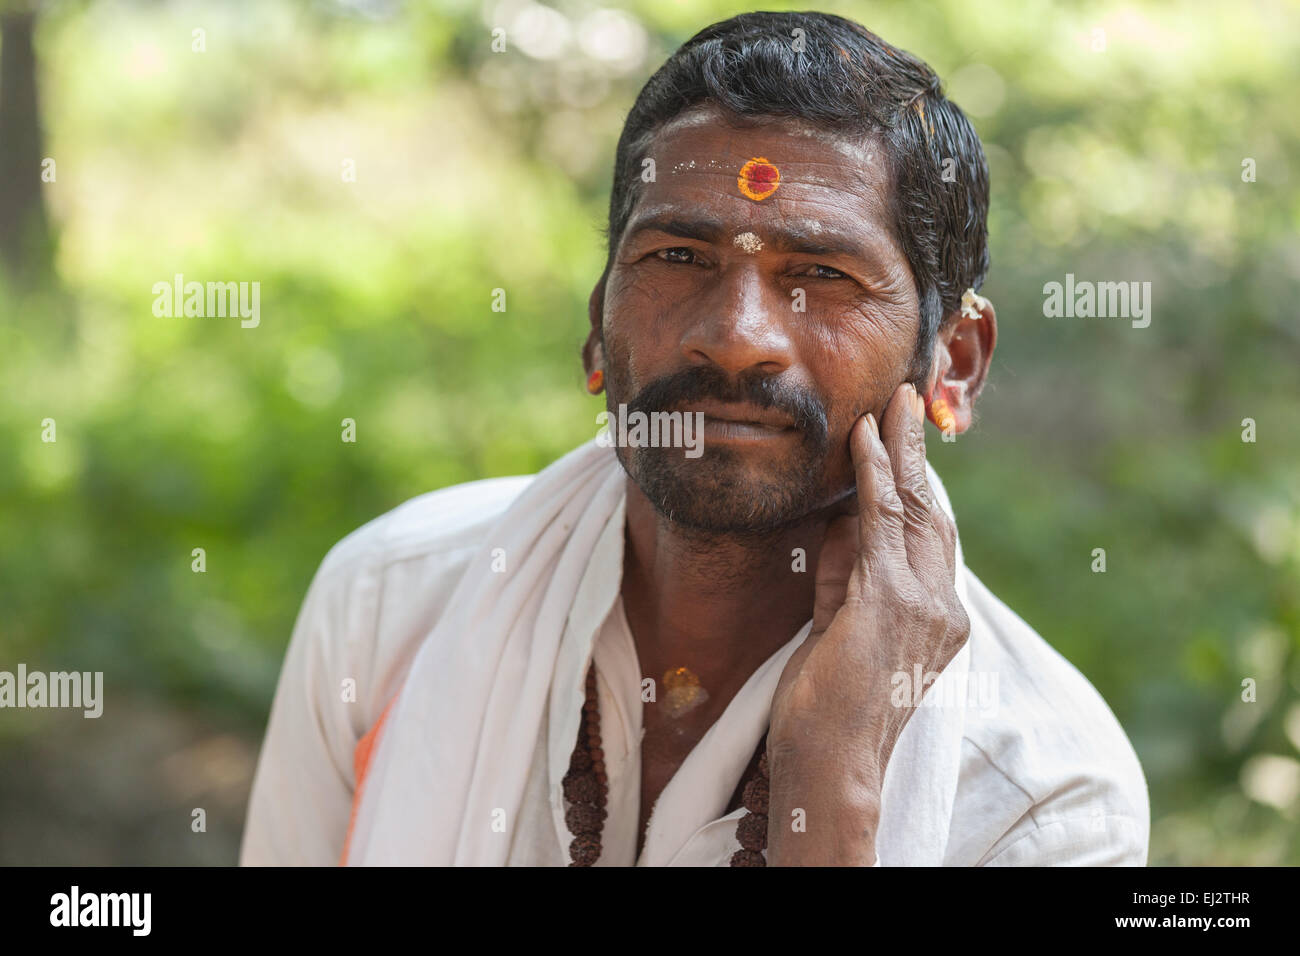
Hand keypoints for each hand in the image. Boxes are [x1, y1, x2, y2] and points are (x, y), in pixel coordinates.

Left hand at [767, 381, 969, 815]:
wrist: (830, 765)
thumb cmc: (827, 707)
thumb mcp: (839, 626)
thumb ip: (847, 574)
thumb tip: (841, 517)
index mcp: (937, 617)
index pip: (930, 534)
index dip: (920, 480)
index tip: (906, 437)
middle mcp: (942, 606)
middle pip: (932, 510)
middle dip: (918, 450)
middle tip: (908, 398)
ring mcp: (922, 603)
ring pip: (913, 507)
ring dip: (899, 447)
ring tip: (892, 400)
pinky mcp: (889, 602)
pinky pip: (880, 522)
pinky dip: (872, 474)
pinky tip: (865, 439)